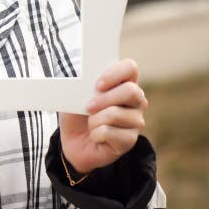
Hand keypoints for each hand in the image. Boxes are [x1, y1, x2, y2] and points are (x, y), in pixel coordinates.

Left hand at [58, 58, 147, 173]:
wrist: (73, 141)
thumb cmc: (77, 114)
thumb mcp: (75, 96)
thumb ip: (84, 86)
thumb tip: (89, 85)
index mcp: (122, 83)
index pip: (130, 68)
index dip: (115, 73)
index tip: (97, 84)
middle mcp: (135, 101)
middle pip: (131, 91)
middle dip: (104, 99)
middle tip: (88, 106)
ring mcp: (135, 121)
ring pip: (117, 114)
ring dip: (95, 119)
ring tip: (90, 123)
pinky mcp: (130, 140)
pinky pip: (111, 133)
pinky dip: (96, 134)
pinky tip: (95, 135)